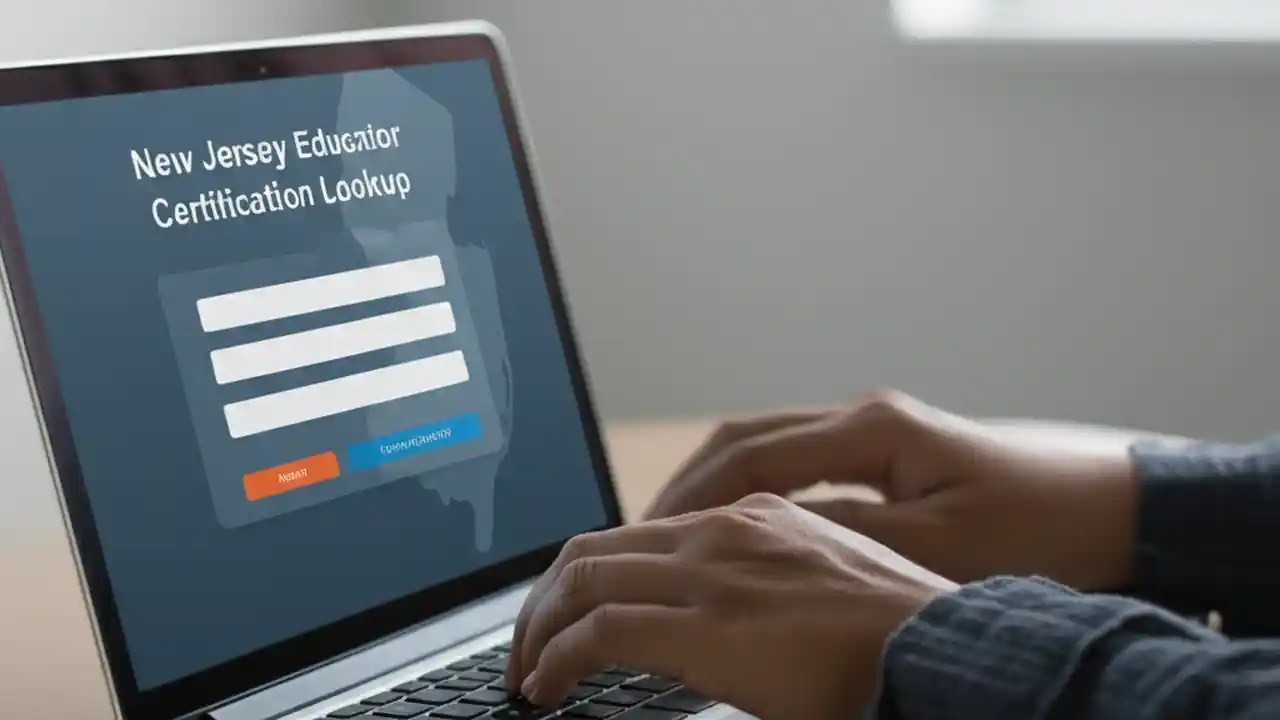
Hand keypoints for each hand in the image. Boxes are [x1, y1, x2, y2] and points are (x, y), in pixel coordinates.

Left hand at [505, 494, 956, 719]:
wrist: (945, 652)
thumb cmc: (901, 636)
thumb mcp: (825, 590)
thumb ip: (766, 592)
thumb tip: (725, 629)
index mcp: (752, 518)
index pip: (639, 534)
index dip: (588, 576)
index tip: (569, 616)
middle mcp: (723, 531)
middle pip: (594, 549)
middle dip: (545, 599)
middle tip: (529, 645)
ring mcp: (712, 572)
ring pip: (583, 580)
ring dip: (539, 628)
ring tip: (526, 672)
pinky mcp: (705, 624)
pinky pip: (598, 631)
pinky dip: (557, 658)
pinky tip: (546, 689)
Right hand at [647, 390, 1139, 589]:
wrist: (1113, 511)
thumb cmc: (1041, 528)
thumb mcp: (940, 546)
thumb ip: (845, 538)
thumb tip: (760, 538)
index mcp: (871, 428)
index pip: (750, 454)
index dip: (690, 497)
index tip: (645, 534)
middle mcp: (863, 417)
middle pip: (743, 438)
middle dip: (685, 485)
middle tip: (637, 534)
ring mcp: (873, 432)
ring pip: (765, 447)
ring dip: (713, 487)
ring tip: (670, 535)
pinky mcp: (886, 456)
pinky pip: (796, 467)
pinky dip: (752, 494)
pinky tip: (736, 531)